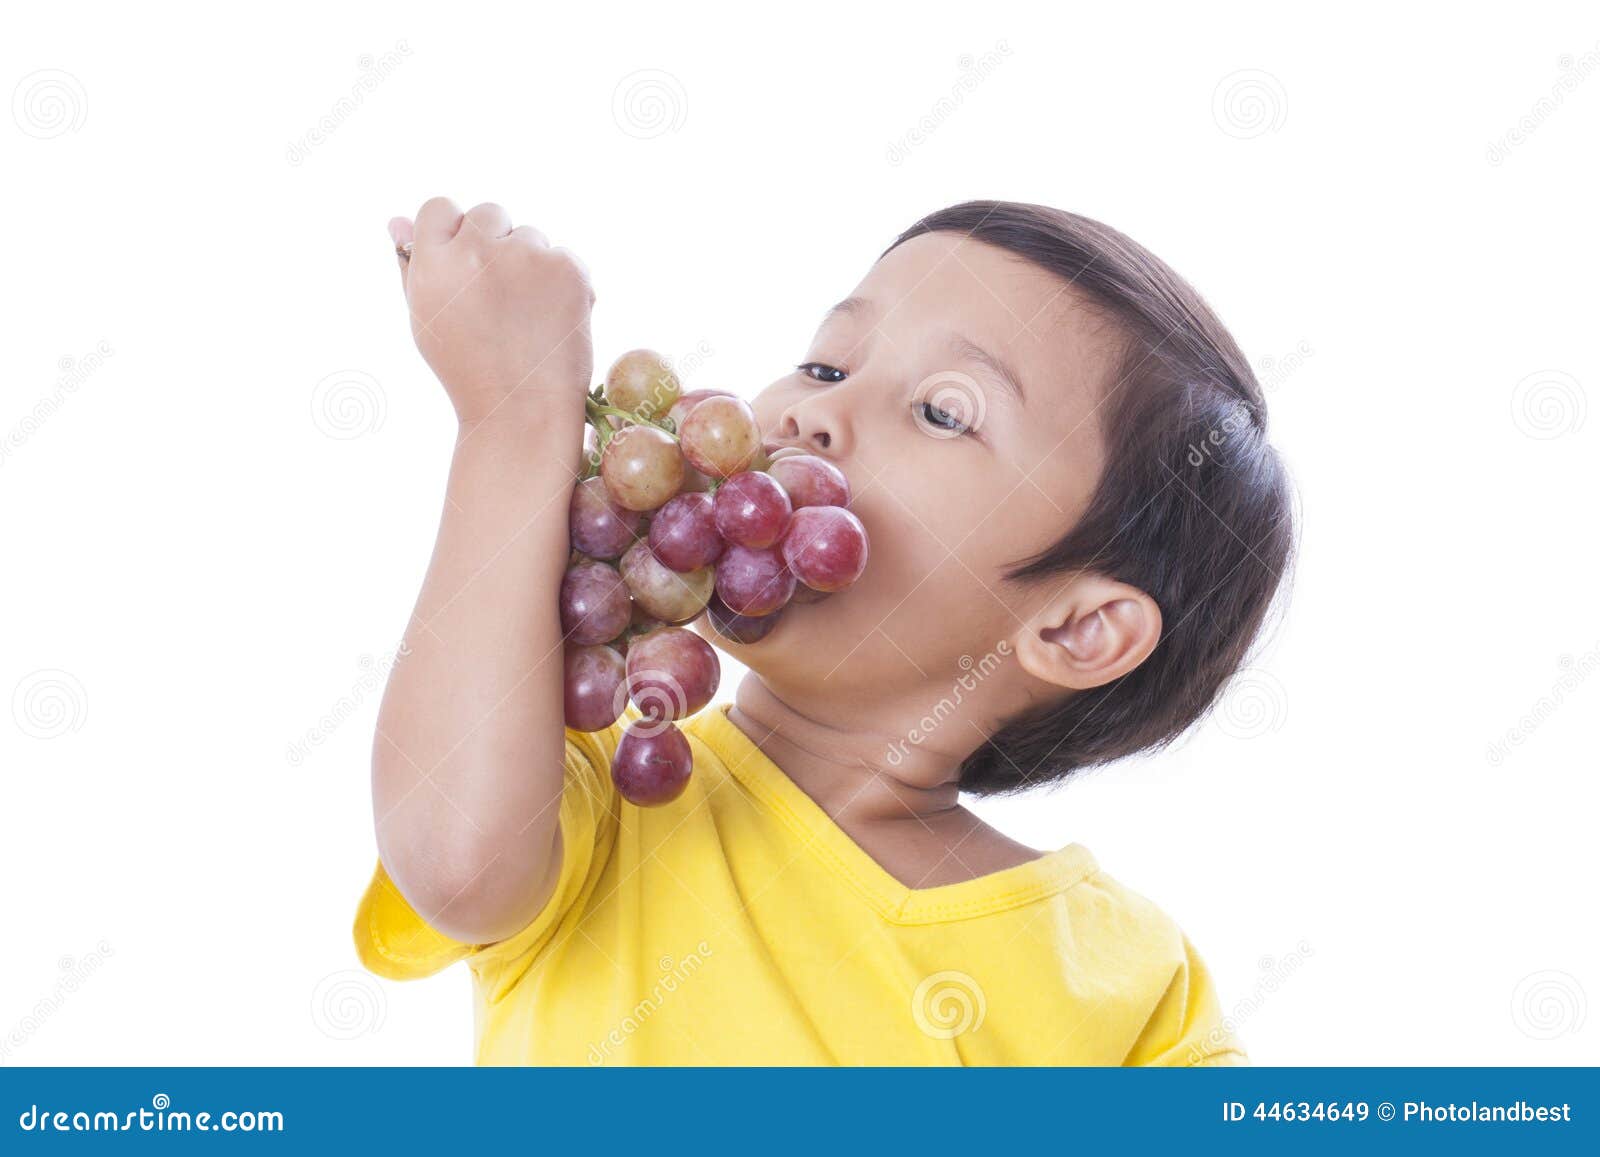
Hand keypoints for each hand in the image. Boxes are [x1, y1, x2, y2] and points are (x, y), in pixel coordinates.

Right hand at [390, 198, 594, 423]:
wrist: (522, 412)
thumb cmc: (469, 370)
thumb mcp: (426, 321)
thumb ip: (411, 268)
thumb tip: (397, 220)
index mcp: (433, 263)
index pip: (439, 207)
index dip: (454, 233)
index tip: (465, 263)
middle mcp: (477, 252)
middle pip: (489, 213)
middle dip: (496, 243)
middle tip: (499, 299)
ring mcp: (526, 257)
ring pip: (530, 235)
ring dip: (531, 263)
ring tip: (526, 316)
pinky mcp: (567, 269)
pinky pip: (563, 256)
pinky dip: (563, 282)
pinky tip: (552, 319)